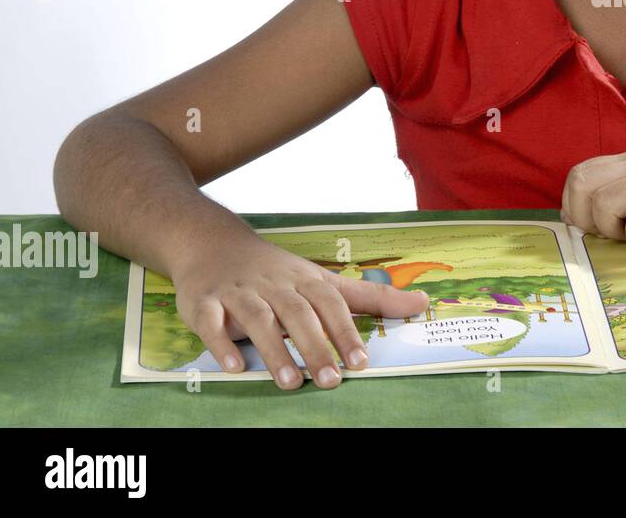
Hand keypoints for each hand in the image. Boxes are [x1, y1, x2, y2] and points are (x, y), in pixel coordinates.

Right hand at [169, 232, 428, 389]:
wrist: (213, 242)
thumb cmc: (278, 272)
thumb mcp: (324, 280)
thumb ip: (371, 298)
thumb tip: (421, 304)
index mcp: (305, 279)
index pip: (331, 304)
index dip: (346, 331)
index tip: (361, 362)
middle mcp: (274, 284)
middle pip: (298, 314)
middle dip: (315, 346)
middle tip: (331, 381)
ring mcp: (238, 291)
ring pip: (258, 319)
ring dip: (274, 350)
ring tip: (291, 382)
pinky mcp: (203, 301)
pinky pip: (210, 322)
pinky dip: (221, 343)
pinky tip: (235, 368)